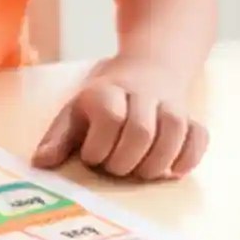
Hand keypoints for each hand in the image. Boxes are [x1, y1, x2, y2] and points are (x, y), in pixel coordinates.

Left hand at [32, 57, 208, 179]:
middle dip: (126, 160)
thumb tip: (40, 162)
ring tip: (142, 172)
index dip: (99, 148)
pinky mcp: (191, 116)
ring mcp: (170, 104)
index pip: (109, 118)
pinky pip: (199, 136)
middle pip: (141, 130)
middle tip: (117, 169)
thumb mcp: (74, 113)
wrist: (147, 67)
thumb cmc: (102, 101)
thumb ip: (58, 138)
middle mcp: (142, 93)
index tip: (91, 158)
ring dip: (157, 162)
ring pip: (174, 131)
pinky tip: (173, 171)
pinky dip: (189, 158)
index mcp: (106, 91)